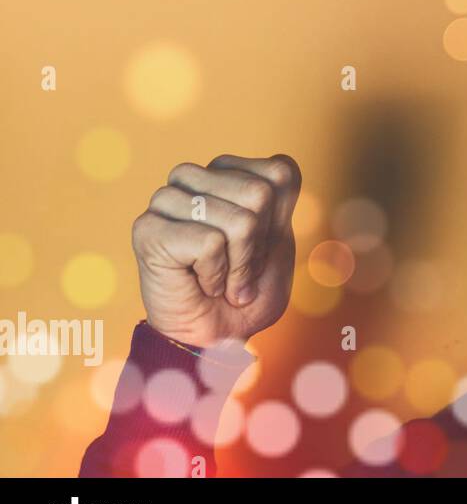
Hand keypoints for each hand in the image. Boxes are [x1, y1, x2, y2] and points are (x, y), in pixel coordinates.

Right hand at [131, 154, 300, 347]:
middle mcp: (193, 177)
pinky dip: (216, 274)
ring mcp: (166, 199)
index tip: (259, 246)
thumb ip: (282, 196)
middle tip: (237, 267)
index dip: (279, 219)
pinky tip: (199, 283)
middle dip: (258, 243)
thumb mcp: (280, 238)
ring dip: (239, 264)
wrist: (216, 338)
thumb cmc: (248, 291)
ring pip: (240, 220)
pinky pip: (211, 243)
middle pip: (260, 193)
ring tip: (219, 277)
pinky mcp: (148, 227)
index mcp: (226, 171)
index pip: (279, 172)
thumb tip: (281, 165)